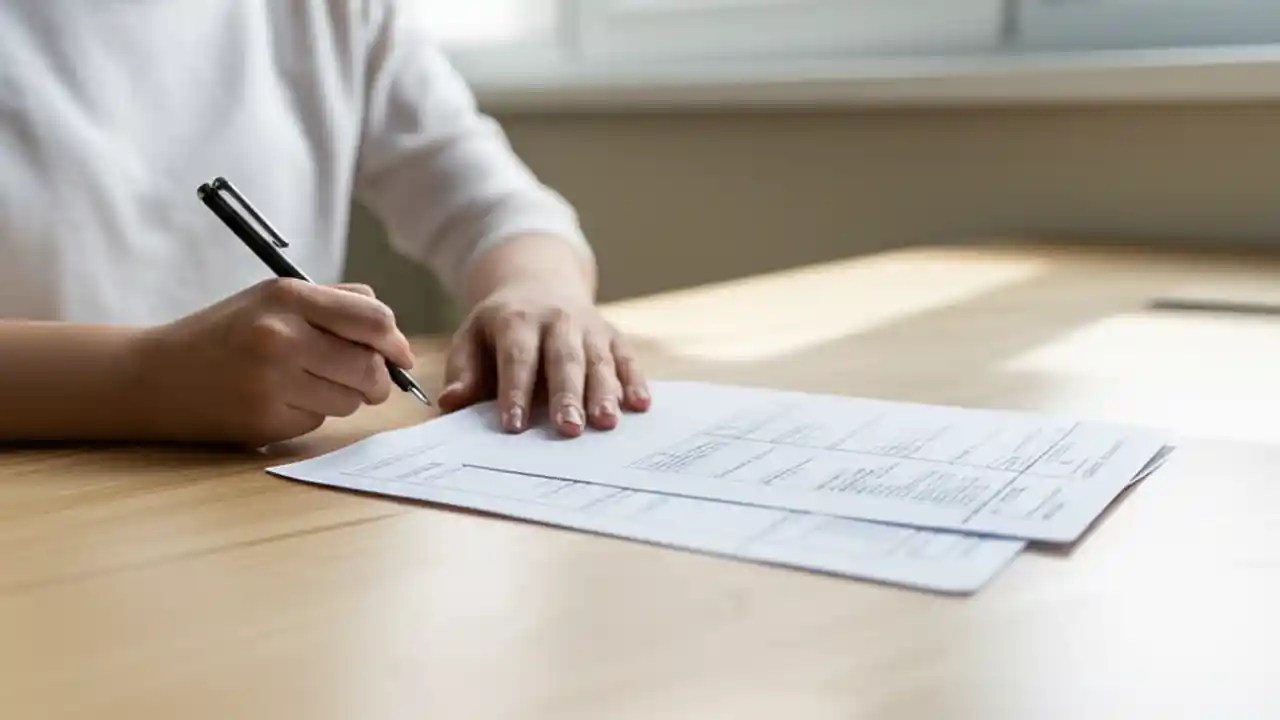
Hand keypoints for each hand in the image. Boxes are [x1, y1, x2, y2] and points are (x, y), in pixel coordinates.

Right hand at [134, 279, 414, 445]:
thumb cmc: (225, 333)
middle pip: (369, 368)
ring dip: (344, 397)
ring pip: (350, 399)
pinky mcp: (266, 419)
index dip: (395, 342)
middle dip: (378, 380)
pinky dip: (312, 413)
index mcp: (288, 297)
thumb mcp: (272, 298)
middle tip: (369, 382)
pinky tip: (280, 400)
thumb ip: (334, 303)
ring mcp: (273, 381)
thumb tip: (391, 334)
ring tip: (308, 383)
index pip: (373, 319)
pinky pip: (319, 420)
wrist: (153, 375)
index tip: (400, 356)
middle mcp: (282, 336)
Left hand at [437, 283, 649, 436]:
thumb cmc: (500, 327)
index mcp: (517, 320)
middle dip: (566, 394)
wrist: (540, 285)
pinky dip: (635, 381)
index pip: (517, 357)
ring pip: (598, 360)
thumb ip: (463, 371)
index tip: (513, 426)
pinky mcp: (613, 336)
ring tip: (605, 423)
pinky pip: (626, 358)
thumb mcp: (472, 338)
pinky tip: (640, 406)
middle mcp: (557, 319)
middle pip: (563, 358)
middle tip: (568, 428)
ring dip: (604, 392)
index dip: (515, 391)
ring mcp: (589, 327)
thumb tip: (450, 403)